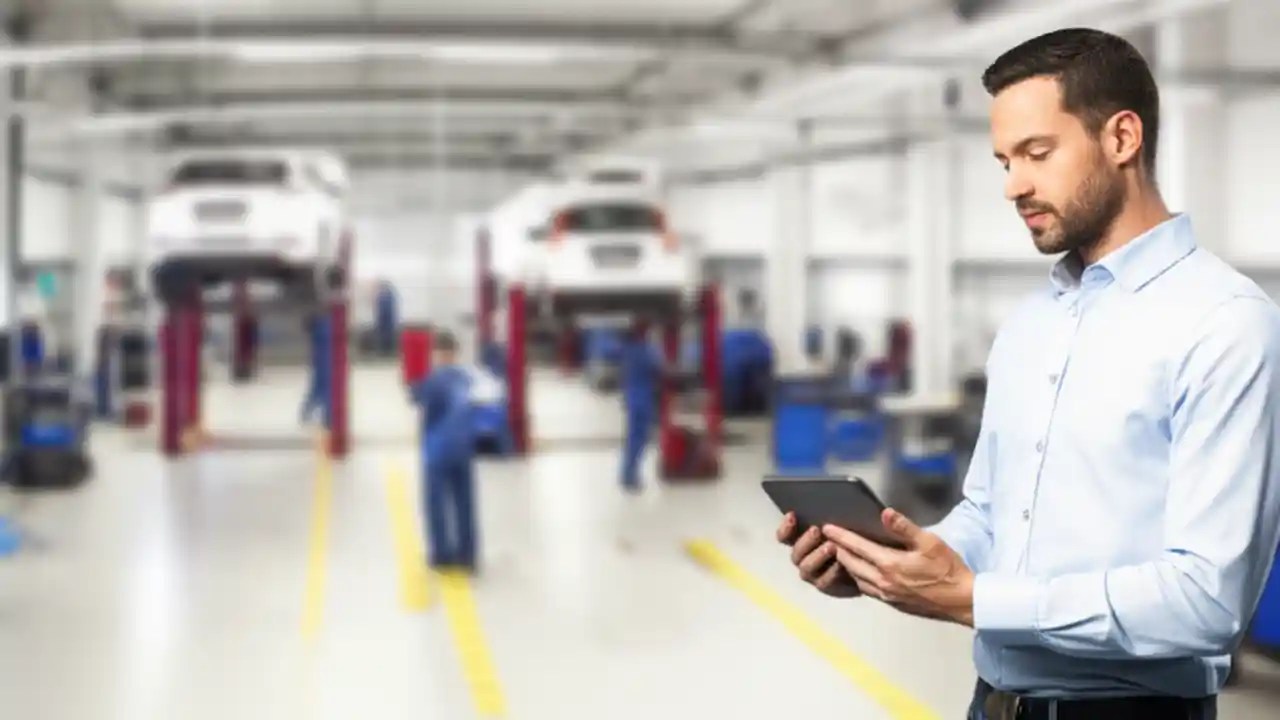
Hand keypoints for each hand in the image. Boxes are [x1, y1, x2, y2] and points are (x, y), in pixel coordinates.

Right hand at [776, 512, 861, 597]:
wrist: (869, 561)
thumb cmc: (853, 536)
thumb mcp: (844, 521)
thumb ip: (834, 514)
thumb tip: (831, 502)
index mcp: (801, 538)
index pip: (784, 535)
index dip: (786, 527)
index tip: (793, 515)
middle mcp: (802, 556)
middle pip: (795, 552)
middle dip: (805, 540)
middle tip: (816, 530)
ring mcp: (812, 572)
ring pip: (806, 567)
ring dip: (817, 556)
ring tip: (832, 547)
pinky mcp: (825, 585)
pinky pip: (823, 582)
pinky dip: (831, 573)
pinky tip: (841, 564)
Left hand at [822, 508, 974, 625]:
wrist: (962, 601)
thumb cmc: (949, 570)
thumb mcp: (930, 542)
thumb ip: (905, 528)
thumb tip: (885, 513)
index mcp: (890, 565)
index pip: (857, 547)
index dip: (840, 536)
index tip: (827, 528)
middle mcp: (883, 582)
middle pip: (851, 564)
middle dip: (838, 550)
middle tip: (828, 539)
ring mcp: (887, 595)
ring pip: (857, 579)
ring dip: (846, 566)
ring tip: (840, 554)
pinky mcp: (893, 604)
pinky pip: (868, 590)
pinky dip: (858, 579)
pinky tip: (861, 573)